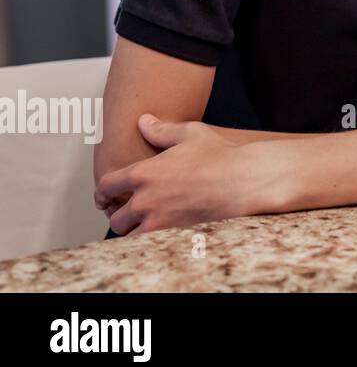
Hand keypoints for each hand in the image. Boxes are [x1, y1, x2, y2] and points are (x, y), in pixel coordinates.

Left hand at [94, 114, 287, 234]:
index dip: (102, 193)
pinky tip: (160, 233)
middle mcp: (145, 200)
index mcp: (143, 173)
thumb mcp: (191, 133)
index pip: (106, 186)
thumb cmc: (220, 154)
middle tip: (129, 214)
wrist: (244, 181)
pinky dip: (150, 242)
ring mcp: (158, 221)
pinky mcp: (174, 236)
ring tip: (143, 226)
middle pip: (116, 218)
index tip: (106, 197)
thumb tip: (143, 121)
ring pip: (130, 236)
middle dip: (120, 216)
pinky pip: (150, 246)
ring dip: (134, 232)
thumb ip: (162, 130)